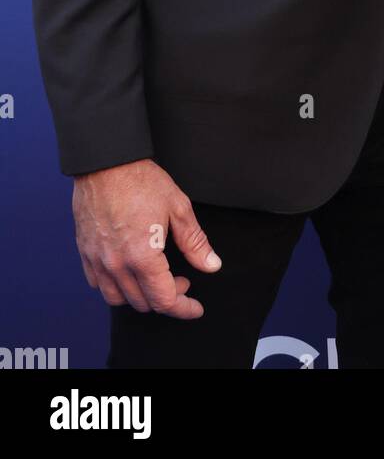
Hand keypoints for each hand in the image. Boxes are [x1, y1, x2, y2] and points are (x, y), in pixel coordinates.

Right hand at [72, 158, 221, 317]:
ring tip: (156, 277)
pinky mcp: (85, 253)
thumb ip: (195, 242)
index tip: (195, 308)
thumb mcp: (178, 207)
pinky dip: (116, 286)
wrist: (105, 162)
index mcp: (143, 256)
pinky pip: (99, 284)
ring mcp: (98, 260)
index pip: (165, 300)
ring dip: (141, 296)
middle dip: (167, 298)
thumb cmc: (141, 181)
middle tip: (182, 279)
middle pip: (143, 303)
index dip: (184, 308)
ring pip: (119, 299)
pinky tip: (129, 271)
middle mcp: (117, 265)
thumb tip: (211, 265)